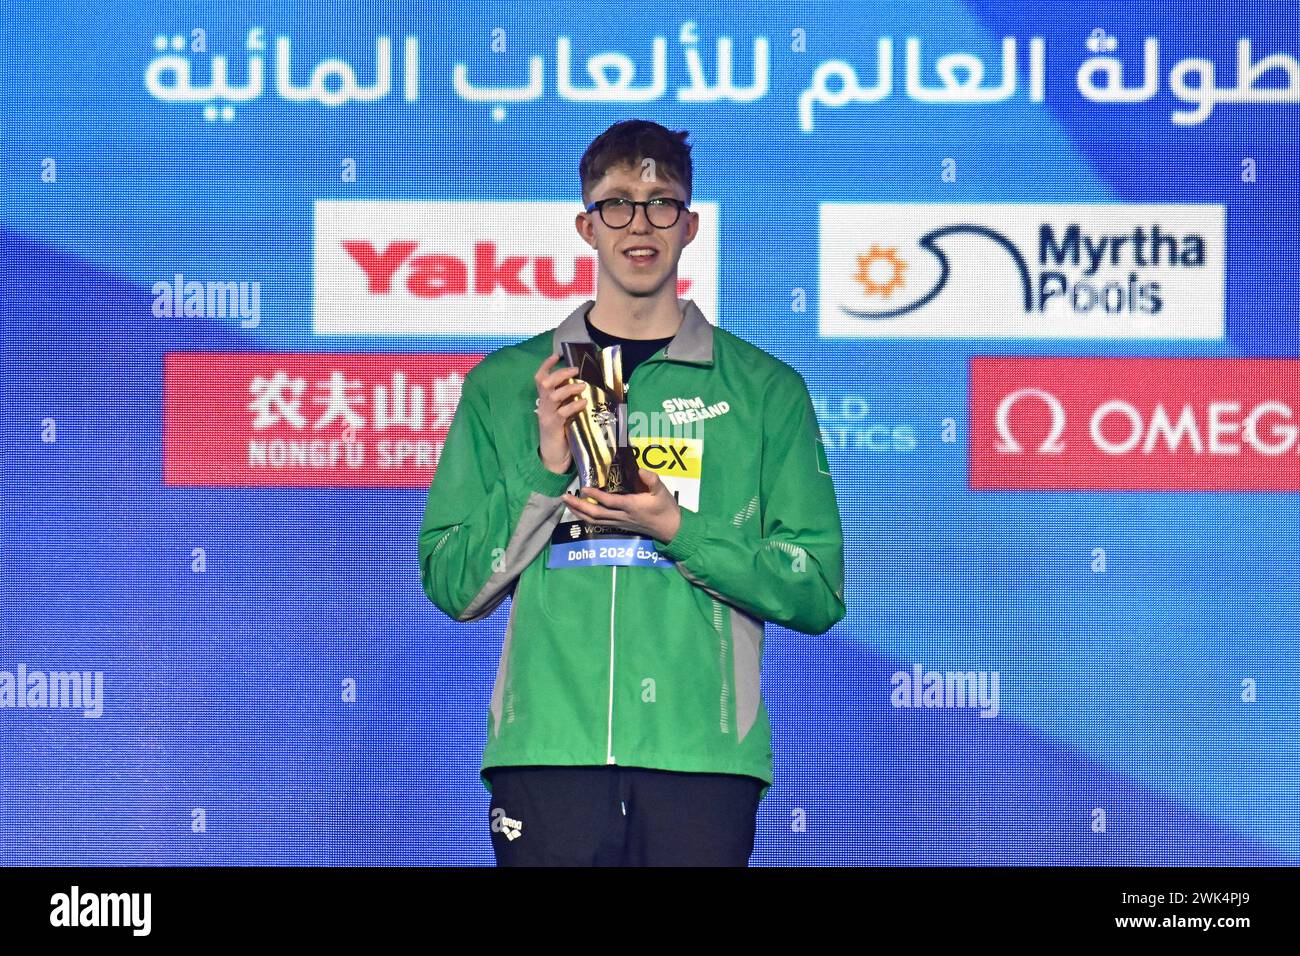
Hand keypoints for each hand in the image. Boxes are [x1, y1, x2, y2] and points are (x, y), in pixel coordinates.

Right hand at [534, 353, 587, 473]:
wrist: (554, 453)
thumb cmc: (561, 430)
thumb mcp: (562, 411)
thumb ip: (567, 399)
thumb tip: (582, 384)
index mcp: (544, 400)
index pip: (539, 378)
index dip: (546, 365)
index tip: (556, 355)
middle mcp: (543, 405)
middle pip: (545, 383)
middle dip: (560, 374)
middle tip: (575, 370)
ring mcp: (546, 415)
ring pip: (554, 396)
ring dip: (569, 388)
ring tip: (583, 386)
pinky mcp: (553, 426)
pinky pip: (563, 412)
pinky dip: (574, 405)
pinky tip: (584, 402)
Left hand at [562, 468, 682, 543]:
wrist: (670, 529)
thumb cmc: (666, 508)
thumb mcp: (662, 491)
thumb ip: (652, 479)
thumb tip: (641, 469)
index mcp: (632, 506)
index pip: (609, 502)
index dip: (595, 496)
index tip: (583, 488)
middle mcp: (622, 516)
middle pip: (596, 514)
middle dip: (578, 506)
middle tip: (564, 497)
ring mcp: (620, 523)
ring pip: (595, 521)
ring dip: (579, 513)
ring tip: (567, 504)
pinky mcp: (620, 526)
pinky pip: (599, 524)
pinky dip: (587, 518)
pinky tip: (580, 512)